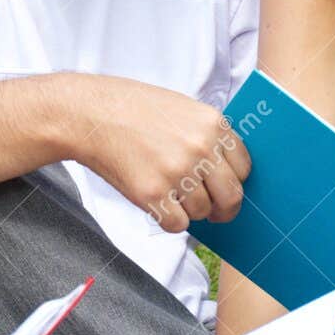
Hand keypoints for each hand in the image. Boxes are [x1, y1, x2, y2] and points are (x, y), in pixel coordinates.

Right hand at [69, 75, 251, 231]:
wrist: (90, 114)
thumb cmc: (134, 109)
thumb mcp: (183, 109)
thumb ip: (208, 136)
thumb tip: (226, 174)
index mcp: (213, 124)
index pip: (244, 168)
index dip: (234, 182)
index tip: (224, 188)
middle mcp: (200, 148)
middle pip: (231, 197)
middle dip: (224, 209)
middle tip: (214, 213)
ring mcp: (177, 172)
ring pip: (202, 212)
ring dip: (189, 210)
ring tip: (169, 194)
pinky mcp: (153, 194)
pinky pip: (178, 225)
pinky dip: (169, 220)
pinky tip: (157, 203)